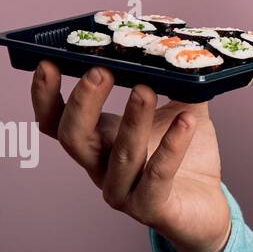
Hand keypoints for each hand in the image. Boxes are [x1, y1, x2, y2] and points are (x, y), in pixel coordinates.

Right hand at [30, 61, 230, 251]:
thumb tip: (185, 44)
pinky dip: (171, 147)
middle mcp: (102, 166)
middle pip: (74, 138)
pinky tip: (188, 121)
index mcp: (101, 141)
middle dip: (82, 103)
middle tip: (100, 72)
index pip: (57, 121)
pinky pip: (156, 177)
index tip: (48, 63)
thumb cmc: (188, 156)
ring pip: (118, 156)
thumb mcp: (182, 109)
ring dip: (131, 121)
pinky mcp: (151, 208)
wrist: (206, 207)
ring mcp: (123, 191)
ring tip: (145, 89)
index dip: (46, 96)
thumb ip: (180, 81)